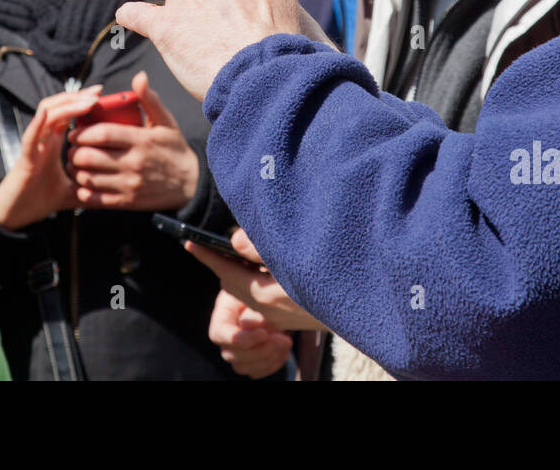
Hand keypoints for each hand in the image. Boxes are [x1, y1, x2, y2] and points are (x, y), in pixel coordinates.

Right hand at [0, 86, 101, 229]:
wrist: (17, 214)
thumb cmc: (41, 198)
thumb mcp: (74, 189)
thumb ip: (91, 184)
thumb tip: (115, 190)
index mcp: (53, 141)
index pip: (67, 112)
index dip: (81, 100)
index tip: (100, 95)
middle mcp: (43, 138)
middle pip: (57, 107)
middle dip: (77, 97)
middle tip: (97, 93)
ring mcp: (34, 146)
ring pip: (46, 116)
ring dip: (65, 106)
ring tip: (85, 102)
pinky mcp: (25, 159)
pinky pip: (30, 138)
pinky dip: (36, 125)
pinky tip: (45, 115)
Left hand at [66, 71, 199, 210]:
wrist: (191, 184)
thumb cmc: (174, 149)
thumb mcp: (166, 122)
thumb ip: (149, 100)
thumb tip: (139, 76)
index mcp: (141, 140)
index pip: (102, 134)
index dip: (82, 132)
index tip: (75, 132)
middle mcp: (134, 163)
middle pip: (90, 157)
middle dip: (74, 152)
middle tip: (72, 148)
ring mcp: (130, 184)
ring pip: (89, 179)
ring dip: (76, 171)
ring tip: (75, 164)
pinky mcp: (128, 202)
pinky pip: (96, 199)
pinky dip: (84, 191)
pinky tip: (84, 184)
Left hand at [185, 228, 326, 331]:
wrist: (371, 306)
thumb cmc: (336, 274)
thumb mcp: (297, 255)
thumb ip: (261, 247)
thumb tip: (235, 242)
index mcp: (269, 296)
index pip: (228, 273)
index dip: (207, 256)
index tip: (187, 241)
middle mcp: (272, 311)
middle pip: (236, 285)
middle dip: (222, 264)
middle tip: (208, 243)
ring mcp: (285, 317)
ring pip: (251, 291)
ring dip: (241, 271)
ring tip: (237, 250)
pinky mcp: (297, 315)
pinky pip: (265, 296)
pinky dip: (257, 279)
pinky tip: (266, 265)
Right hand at [208, 288, 292, 378]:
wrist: (279, 295)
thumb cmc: (268, 286)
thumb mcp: (261, 291)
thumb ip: (253, 307)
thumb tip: (246, 325)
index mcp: (223, 313)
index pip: (219, 334)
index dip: (240, 339)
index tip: (264, 333)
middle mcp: (225, 334)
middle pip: (230, 355)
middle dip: (259, 351)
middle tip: (284, 339)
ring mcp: (236, 349)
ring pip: (241, 367)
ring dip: (266, 359)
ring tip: (286, 343)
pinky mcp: (249, 359)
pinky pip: (255, 372)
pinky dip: (271, 365)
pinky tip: (284, 350)